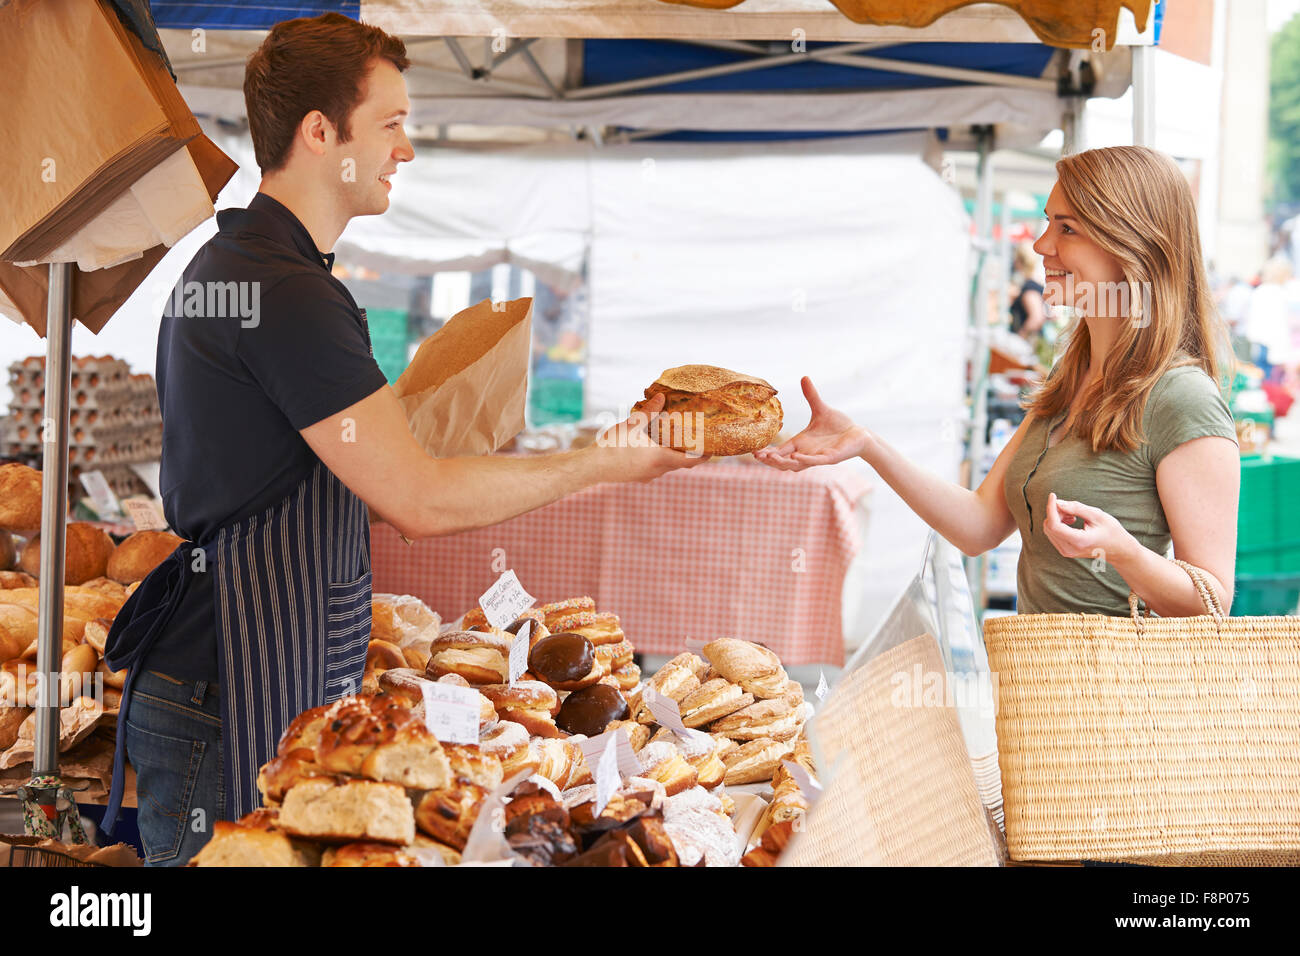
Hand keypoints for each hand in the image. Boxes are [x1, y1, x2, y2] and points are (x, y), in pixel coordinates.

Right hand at [591, 392, 711, 482]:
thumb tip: (662, 397)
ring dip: (673, 457)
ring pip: (667, 467)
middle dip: (690, 455)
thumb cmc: (612, 446)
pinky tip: (652, 449)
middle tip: (698, 443)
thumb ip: (649, 412)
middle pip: (680, 464)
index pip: (690, 461)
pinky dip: (660, 459)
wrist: (592, 467)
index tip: (714, 451)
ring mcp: (647, 476)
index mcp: (660, 458)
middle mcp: (657, 470)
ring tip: (676, 442)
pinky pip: (655, 469)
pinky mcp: (637, 477)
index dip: (703, 457)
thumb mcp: (631, 424)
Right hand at [754, 376, 867, 470]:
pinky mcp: (830, 458)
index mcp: (801, 443)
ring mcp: (817, 457)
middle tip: (757, 456)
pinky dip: (805, 459)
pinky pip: (815, 461)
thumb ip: (811, 396)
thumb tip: (804, 377)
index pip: (780, 451)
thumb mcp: (821, 409)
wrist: (858, 434)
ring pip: (796, 465)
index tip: (754, 451)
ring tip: (770, 457)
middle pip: (783, 462)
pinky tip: (796, 455)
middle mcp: (806, 453)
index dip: (767, 453)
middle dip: (770, 461)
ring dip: (783, 463)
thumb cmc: (839, 425)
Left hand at [1042, 492, 1136, 564]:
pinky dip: (1058, 524)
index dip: (1051, 508)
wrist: (1119, 550)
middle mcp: (1069, 549)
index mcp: (1079, 541)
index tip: (1053, 495)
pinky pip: (1053, 534)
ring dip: (1057, 518)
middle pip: (1049, 526)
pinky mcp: (1065, 551)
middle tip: (1071, 508)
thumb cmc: (1111, 531)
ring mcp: (1066, 552)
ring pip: (1049, 530)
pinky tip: (1071, 520)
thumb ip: (1076, 508)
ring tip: (1074, 515)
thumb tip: (1058, 502)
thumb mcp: (1097, 515)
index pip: (1054, 525)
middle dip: (1055, 512)